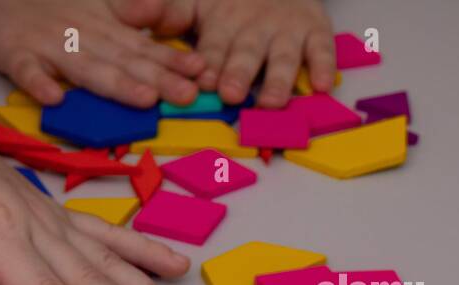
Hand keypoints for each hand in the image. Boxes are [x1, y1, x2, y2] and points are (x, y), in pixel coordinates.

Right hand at [0, 0, 204, 107]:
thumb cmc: (49, 8)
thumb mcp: (95, 7)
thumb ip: (126, 18)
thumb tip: (164, 25)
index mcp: (103, 28)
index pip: (143, 46)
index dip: (172, 59)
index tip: (200, 71)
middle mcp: (83, 37)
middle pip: (124, 60)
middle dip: (158, 78)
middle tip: (187, 95)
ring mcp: (48, 47)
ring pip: (86, 67)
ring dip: (115, 84)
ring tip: (142, 98)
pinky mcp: (14, 54)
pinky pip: (25, 70)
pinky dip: (38, 84)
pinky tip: (53, 98)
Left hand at [154, 0, 334, 107]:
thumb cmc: (228, 4)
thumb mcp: (196, 4)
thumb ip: (168, 13)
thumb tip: (134, 11)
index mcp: (221, 24)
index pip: (211, 47)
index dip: (207, 63)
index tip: (200, 80)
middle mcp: (254, 28)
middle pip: (246, 53)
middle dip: (238, 73)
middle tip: (231, 93)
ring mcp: (286, 31)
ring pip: (283, 57)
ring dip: (278, 80)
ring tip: (271, 102)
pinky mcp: (315, 30)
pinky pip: (322, 48)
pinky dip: (324, 65)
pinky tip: (322, 85)